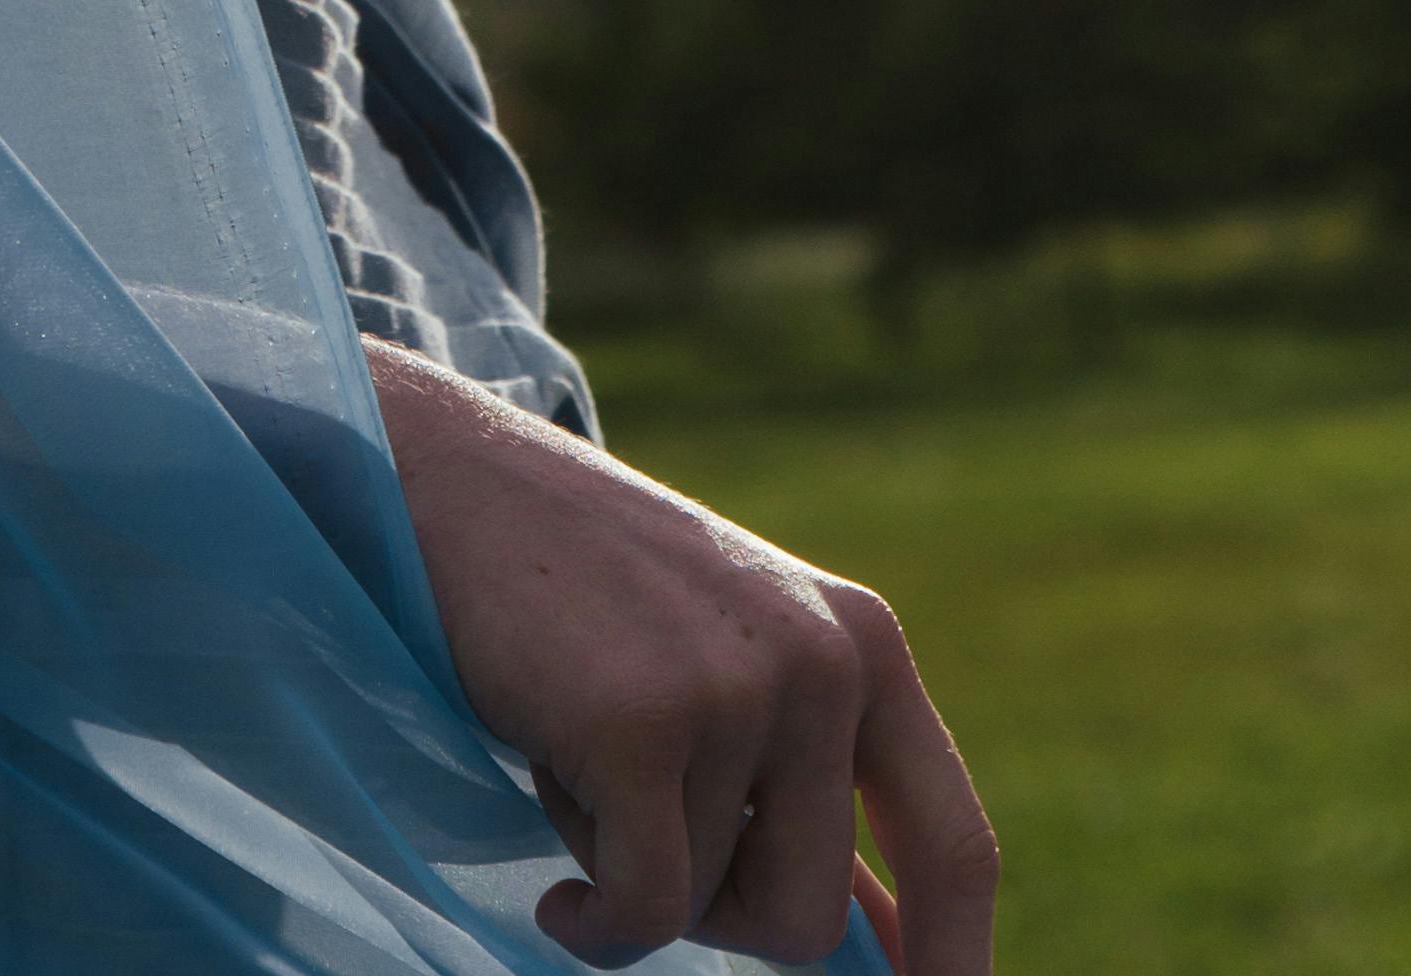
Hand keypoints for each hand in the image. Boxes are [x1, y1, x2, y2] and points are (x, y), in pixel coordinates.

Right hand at [364, 343, 996, 973]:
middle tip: (643, 825)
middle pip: (812, 919)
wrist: (454, 482)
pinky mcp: (643, 721)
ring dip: (633, 872)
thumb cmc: (593, 597)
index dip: (957, 969)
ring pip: (713, 914)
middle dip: (720, 914)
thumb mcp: (737, 664)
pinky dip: (593, 924)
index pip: (954, 846)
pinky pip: (644, 912)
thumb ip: (812, 789)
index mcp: (864, 644)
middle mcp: (823, 658)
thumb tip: (887, 948)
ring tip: (585, 755)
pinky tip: (555, 887)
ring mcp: (735, 684)